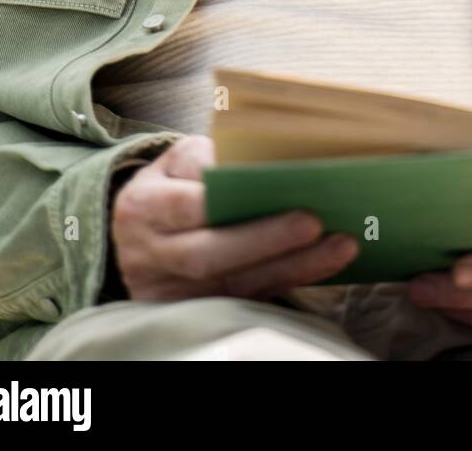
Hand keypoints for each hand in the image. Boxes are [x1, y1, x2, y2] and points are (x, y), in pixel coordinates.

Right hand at [108, 134, 358, 300]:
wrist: (132, 237)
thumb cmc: (168, 186)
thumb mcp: (174, 162)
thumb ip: (206, 157)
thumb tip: (259, 164)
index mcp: (144, 207)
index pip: (188, 206)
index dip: (229, 201)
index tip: (274, 186)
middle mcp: (151, 256)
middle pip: (209, 256)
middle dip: (266, 241)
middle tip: (314, 223)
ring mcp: (170, 292)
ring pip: (233, 285)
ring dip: (291, 267)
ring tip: (339, 246)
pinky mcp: (193, 313)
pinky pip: (246, 300)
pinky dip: (287, 281)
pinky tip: (322, 264)